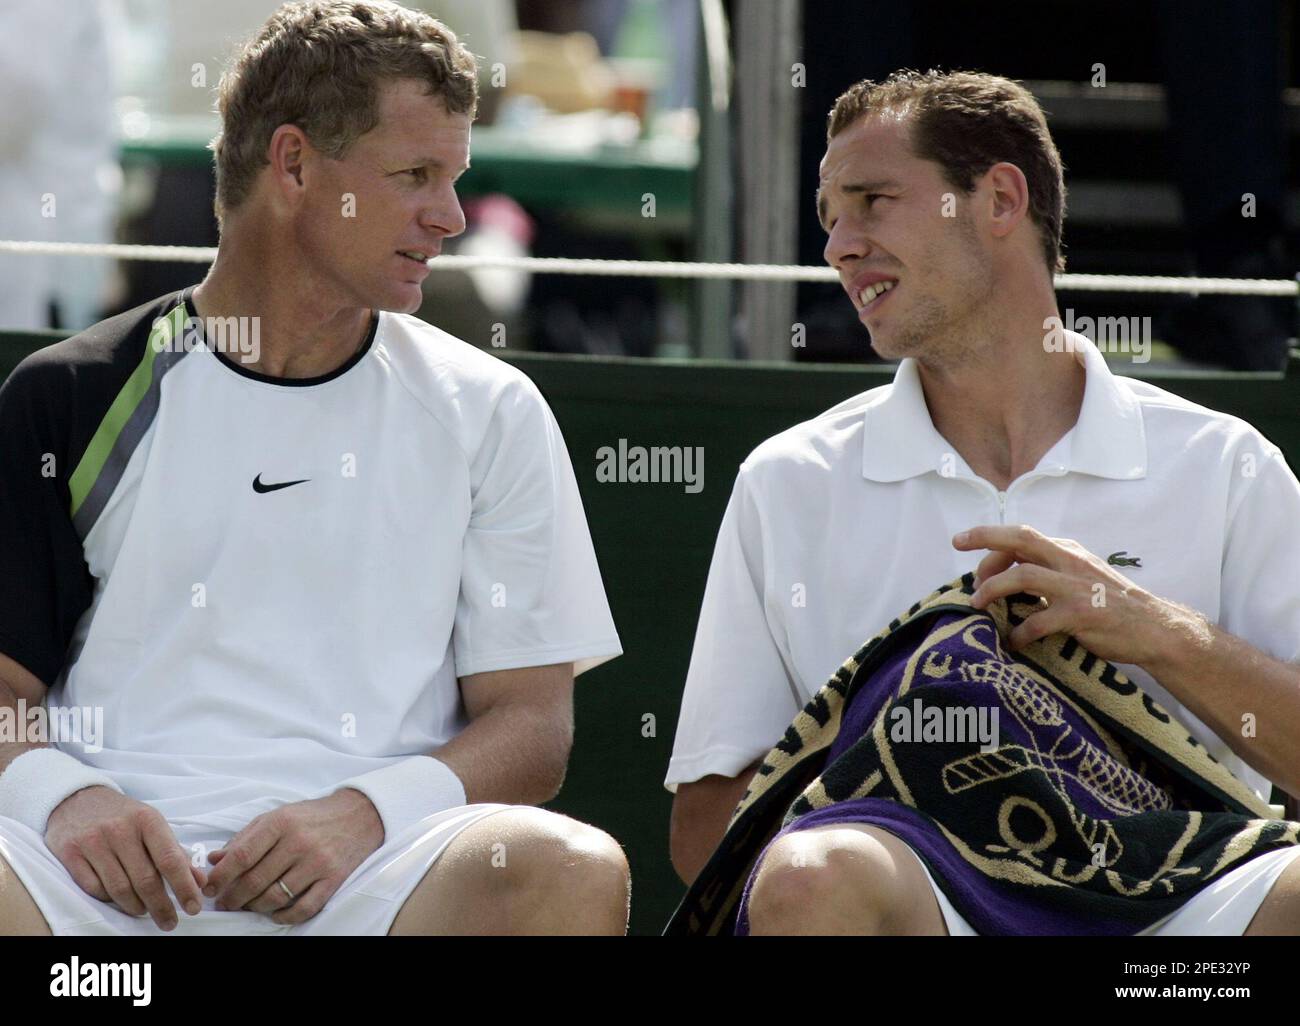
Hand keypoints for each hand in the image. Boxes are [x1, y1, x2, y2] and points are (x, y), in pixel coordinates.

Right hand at [45, 785, 207, 931]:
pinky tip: (119, 900)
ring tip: (145, 911)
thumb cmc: (124, 816)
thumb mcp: (153, 825)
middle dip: (161, 906)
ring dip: (136, 906)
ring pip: (119, 889)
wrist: (78, 799)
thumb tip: (199, 882)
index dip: (184, 887)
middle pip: (145, 880)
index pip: (170, 860)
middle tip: (170, 921)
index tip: (194, 907)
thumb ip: (175, 853)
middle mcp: (120, 830)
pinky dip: (110, 900)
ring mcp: (93, 842)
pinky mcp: (70, 853)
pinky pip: (94, 889)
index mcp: (148, 820)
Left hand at [203, 788, 383, 924]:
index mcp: (281, 822)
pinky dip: (284, 916)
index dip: (221, 877)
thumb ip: (245, 838)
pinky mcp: (333, 879)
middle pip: (255, 880)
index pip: (242, 856)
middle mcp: (299, 841)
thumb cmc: (312, 816)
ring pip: (275, 897)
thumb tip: (215, 860)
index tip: (210, 888)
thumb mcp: (277, 816)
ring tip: (248, 906)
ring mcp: (317, 862)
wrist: (359, 815)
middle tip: (226, 902)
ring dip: (255, 907)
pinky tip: (275, 913)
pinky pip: (303, 908)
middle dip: (234, 897)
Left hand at [954, 524, 1170, 662]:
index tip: (965, 542)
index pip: (1023, 535)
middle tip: (957, 544)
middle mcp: (1070, 562)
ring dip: (993, 589)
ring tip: (977, 604)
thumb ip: (1050, 569)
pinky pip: (1038, 622)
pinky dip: (1020, 633)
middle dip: (985, 538)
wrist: (1154, 628)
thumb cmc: (1111, 604)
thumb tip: (1007, 573)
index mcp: (1068, 551)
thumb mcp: (1081, 576)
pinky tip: (1013, 642)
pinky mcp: (1082, 615)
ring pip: (1023, 576)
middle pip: (1021, 540)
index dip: (991, 537)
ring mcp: (1076, 588)